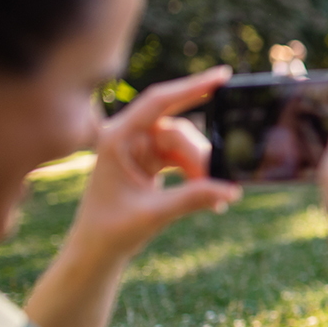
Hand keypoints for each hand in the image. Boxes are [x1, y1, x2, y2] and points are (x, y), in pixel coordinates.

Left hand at [72, 67, 240, 260]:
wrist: (96, 250)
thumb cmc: (111, 230)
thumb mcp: (154, 214)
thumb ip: (193, 198)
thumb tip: (230, 189)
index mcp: (116, 138)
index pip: (158, 101)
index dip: (191, 86)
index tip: (223, 76)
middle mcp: (127, 136)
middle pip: (177, 130)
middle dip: (200, 156)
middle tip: (219, 184)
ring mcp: (139, 148)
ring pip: (184, 145)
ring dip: (200, 169)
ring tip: (213, 198)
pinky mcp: (150, 161)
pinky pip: (182, 158)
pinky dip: (197, 175)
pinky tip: (209, 195)